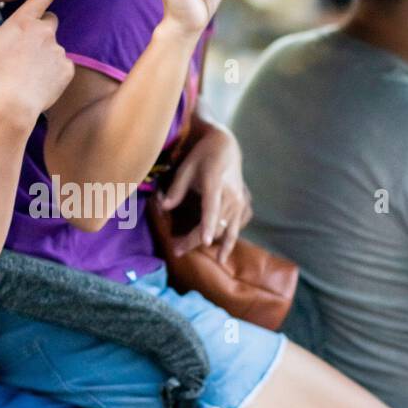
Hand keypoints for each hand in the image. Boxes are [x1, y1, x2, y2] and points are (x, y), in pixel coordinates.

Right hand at [0, 0, 78, 126]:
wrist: (10, 107)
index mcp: (23, 22)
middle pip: (49, 22)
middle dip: (39, 30)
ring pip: (52, 48)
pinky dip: (52, 74)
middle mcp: (45, 32)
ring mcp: (58, 51)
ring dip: (43, 56)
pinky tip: (37, 84)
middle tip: (21, 51)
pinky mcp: (66, 70)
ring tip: (25, 73)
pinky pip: (61, 68)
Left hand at [159, 125, 251, 261]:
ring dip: (218, 245)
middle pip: (217, 225)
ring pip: (229, 229)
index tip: (206, 242)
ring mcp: (240, 201)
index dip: (209, 226)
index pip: (212, 208)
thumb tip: (163, 207)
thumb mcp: (186, 167)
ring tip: (215, 260)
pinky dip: (231, 237)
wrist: (226, 146)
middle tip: (177, 249)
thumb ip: (176, 189)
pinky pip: (238, 226)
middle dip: (197, 240)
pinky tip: (225, 249)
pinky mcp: (244, 204)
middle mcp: (231, 194)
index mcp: (215, 183)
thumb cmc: (202, 156)